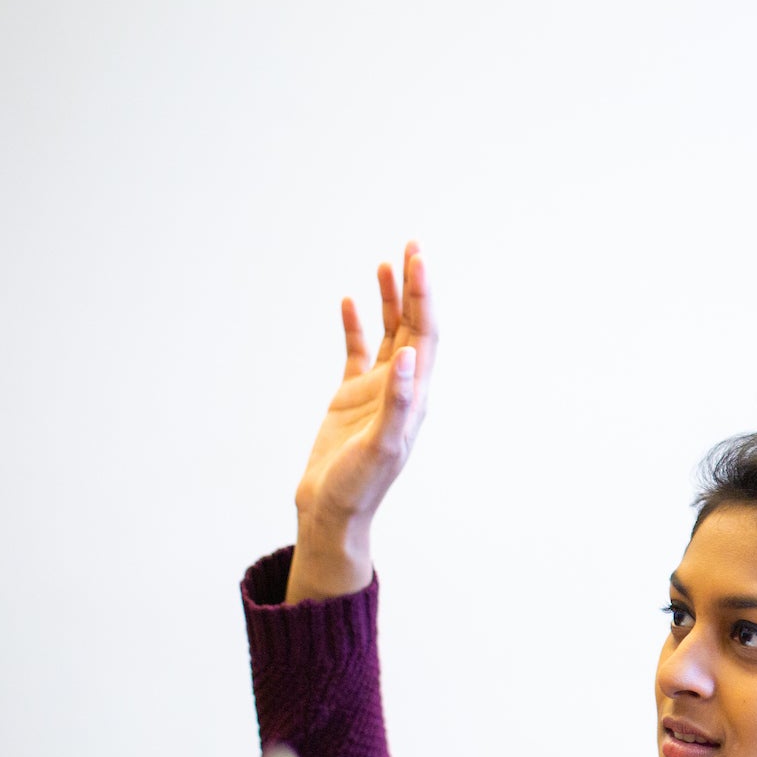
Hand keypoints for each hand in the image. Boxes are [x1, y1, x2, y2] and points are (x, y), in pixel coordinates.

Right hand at [284, 242, 438, 602]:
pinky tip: (350, 302)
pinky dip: (355, 326)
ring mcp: (376, 391)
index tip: (418, 259)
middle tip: (412, 246)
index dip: (423, 296)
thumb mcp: (382, 445)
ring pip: (387, 333)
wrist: (332, 511)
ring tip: (386, 263)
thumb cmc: (359, 485)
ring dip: (389, 300)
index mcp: (415, 395)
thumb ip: (396, 402)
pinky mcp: (351, 398)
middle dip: (414, 287)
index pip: (424, 334)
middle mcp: (402, 387)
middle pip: (412, 326)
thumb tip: (408, 356)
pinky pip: (356, 352)